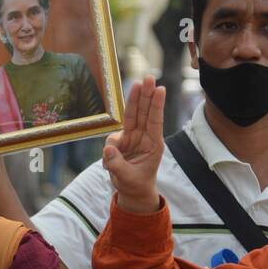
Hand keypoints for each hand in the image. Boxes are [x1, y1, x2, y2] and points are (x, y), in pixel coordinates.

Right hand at [105, 75, 165, 213]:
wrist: (131, 191)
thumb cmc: (135, 185)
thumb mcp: (127, 178)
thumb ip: (117, 164)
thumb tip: (107, 148)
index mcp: (153, 145)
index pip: (155, 121)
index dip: (156, 105)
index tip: (160, 89)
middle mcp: (143, 137)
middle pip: (143, 112)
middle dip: (146, 94)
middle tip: (149, 77)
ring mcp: (132, 137)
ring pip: (131, 115)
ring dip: (133, 99)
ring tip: (137, 83)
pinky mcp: (120, 141)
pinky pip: (112, 138)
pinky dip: (109, 148)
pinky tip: (109, 165)